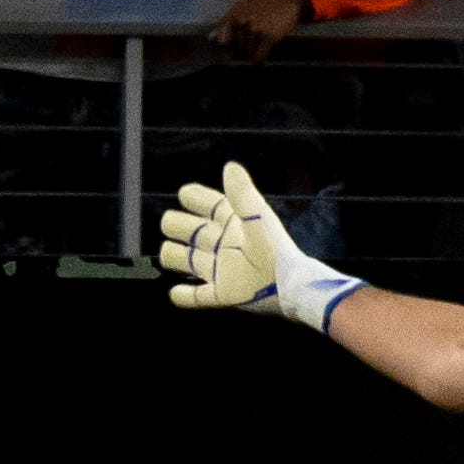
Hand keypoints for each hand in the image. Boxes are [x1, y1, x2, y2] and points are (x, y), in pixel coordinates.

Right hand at [160, 160, 363, 327]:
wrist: (291, 288)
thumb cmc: (276, 251)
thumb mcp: (258, 221)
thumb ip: (242, 195)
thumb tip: (230, 166)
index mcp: (234, 225)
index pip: (208, 204)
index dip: (194, 197)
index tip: (186, 194)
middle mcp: (224, 245)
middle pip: (188, 230)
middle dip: (175, 225)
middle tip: (175, 225)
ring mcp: (221, 270)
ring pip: (185, 260)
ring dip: (173, 256)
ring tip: (172, 254)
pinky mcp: (222, 295)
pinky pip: (195, 297)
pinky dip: (182, 296)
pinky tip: (174, 292)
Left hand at [214, 0, 311, 61]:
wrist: (290, 0)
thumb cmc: (267, 1)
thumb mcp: (245, 2)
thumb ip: (230, 17)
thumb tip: (215, 38)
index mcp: (235, 13)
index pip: (222, 35)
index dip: (224, 45)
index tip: (227, 49)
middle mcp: (243, 21)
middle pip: (237, 46)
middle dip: (242, 48)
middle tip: (251, 45)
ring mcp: (256, 30)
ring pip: (247, 52)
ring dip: (252, 53)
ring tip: (259, 47)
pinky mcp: (269, 37)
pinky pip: (259, 56)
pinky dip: (259, 60)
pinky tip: (261, 59)